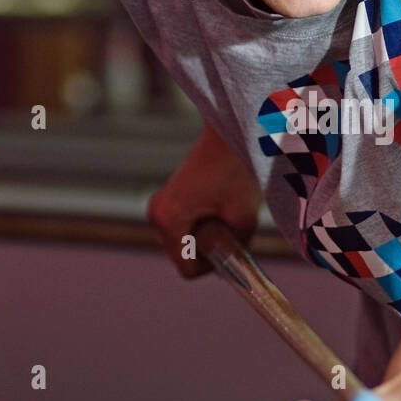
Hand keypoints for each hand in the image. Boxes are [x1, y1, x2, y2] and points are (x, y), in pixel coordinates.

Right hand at [148, 125, 262, 277]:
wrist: (231, 131)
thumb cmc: (236, 169)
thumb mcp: (243, 217)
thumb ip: (237, 248)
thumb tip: (236, 265)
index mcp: (169, 220)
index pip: (186, 268)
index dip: (212, 267)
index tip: (232, 252)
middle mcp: (156, 215)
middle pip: (182, 256)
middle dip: (207, 252)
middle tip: (232, 231)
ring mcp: (159, 205)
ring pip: (183, 242)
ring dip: (205, 239)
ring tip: (226, 215)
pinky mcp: (168, 198)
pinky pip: (183, 227)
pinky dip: (201, 226)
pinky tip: (219, 207)